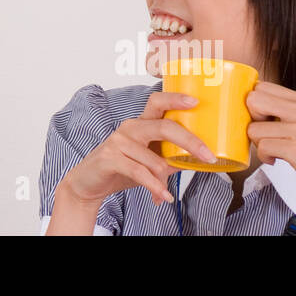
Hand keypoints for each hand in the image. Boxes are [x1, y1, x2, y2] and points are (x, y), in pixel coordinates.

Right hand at [57, 91, 217, 210]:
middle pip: (165, 126)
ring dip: (165, 179)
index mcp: (140, 123)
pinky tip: (162, 197)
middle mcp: (130, 127)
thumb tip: (198, 162)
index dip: (176, 98)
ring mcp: (119, 141)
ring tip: (167, 192)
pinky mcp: (111, 158)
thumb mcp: (148, 160)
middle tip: (207, 156)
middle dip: (190, 141)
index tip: (195, 101)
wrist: (88, 182)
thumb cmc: (121, 168)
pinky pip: (141, 173)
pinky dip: (155, 187)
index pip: (158, 102)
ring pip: (156, 159)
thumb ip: (169, 157)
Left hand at [246, 81, 295, 233]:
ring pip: (254, 128)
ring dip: (259, 144)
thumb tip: (250, 102)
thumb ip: (285, 110)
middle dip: (253, 121)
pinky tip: (277, 161)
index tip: (266, 122)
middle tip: (267, 136)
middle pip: (253, 100)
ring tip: (276, 152)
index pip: (261, 87)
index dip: (256, 106)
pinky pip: (263, 147)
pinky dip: (264, 157)